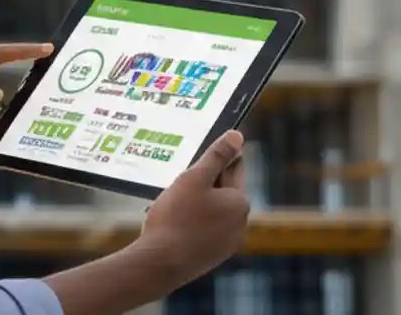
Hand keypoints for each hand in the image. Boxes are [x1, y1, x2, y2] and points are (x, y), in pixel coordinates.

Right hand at [131, 130, 250, 289]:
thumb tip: (237, 136)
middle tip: (180, 179)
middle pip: (224, 191)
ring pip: (213, 211)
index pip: (234, 168)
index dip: (218, 157)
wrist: (160, 263)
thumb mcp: (193, 178)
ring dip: (199, 203)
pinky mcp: (212, 256)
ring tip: (173, 202)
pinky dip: (194, 222)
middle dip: (205, 182)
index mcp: (240, 201)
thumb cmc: (175, 217)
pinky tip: (174, 223)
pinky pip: (206, 230)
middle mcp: (240, 223)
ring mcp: (227, 243)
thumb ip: (216, 156)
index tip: (202, 152)